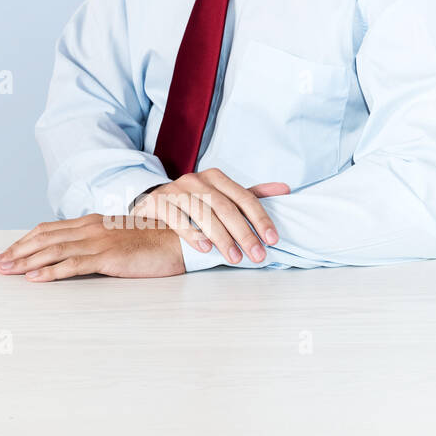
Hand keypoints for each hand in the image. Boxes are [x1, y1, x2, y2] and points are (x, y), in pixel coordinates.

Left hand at [0, 215, 184, 281]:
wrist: (181, 241)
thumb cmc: (152, 244)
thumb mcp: (119, 240)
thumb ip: (97, 244)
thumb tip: (75, 256)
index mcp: (92, 223)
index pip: (47, 230)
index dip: (23, 242)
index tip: (5, 254)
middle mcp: (91, 227)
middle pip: (43, 238)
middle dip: (15, 252)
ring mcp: (99, 241)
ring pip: (53, 250)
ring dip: (25, 262)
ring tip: (5, 271)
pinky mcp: (109, 256)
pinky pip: (74, 265)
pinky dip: (51, 272)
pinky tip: (35, 279)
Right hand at [131, 168, 288, 263]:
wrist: (149, 207)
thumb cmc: (190, 207)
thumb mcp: (220, 198)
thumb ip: (249, 196)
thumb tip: (285, 189)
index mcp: (215, 177)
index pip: (245, 197)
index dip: (260, 218)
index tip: (272, 240)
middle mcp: (196, 180)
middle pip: (226, 207)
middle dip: (244, 233)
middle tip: (258, 255)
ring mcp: (175, 189)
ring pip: (203, 213)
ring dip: (222, 237)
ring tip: (235, 257)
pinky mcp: (157, 202)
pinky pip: (177, 218)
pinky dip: (192, 234)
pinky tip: (205, 249)